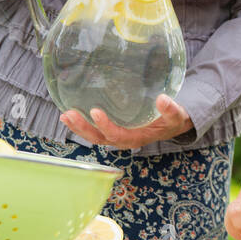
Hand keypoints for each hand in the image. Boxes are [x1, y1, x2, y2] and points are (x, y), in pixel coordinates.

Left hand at [60, 95, 192, 149]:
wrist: (169, 126)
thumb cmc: (171, 120)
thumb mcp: (176, 116)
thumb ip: (171, 109)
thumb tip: (162, 99)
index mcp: (136, 138)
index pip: (117, 135)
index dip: (105, 126)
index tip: (96, 112)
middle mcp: (123, 140)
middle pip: (99, 139)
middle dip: (83, 128)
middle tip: (70, 114)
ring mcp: (115, 137)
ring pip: (93, 137)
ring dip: (78, 128)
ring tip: (65, 115)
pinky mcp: (111, 131)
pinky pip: (94, 131)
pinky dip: (81, 124)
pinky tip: (71, 113)